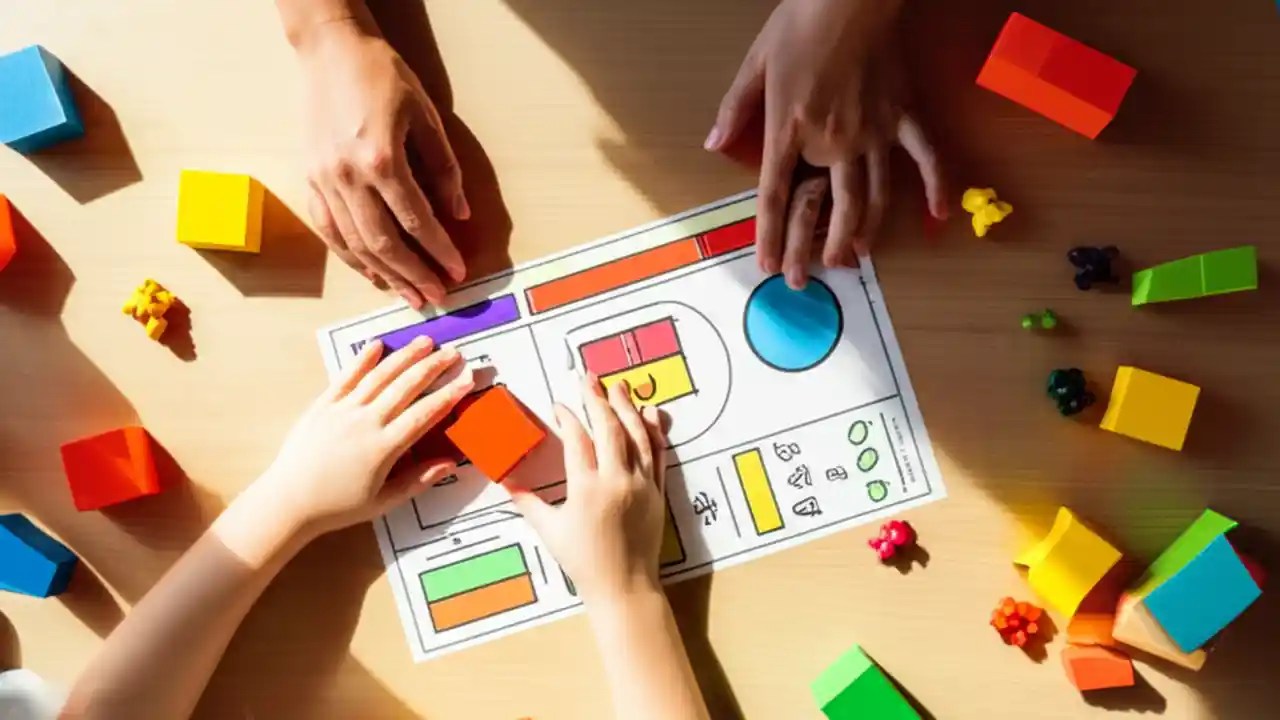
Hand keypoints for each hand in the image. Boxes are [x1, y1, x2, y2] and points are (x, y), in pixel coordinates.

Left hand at [260, 337, 474, 536]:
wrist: (289, 501)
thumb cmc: (338, 506)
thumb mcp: (383, 502)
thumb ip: (418, 481)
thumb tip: (450, 463)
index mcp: (384, 448)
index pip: (424, 414)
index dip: (448, 395)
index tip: (467, 379)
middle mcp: (366, 422)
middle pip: (406, 387)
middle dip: (432, 367)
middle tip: (453, 352)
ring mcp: (343, 410)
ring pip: (380, 376)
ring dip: (404, 356)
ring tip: (425, 341)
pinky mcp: (323, 405)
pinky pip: (346, 377)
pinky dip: (363, 359)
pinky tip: (378, 344)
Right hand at [298, 20, 468, 307]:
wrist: (330, 51)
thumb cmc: (383, 77)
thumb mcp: (426, 116)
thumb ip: (444, 169)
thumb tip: (459, 213)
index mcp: (381, 159)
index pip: (416, 220)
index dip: (439, 250)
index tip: (457, 272)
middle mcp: (348, 176)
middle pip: (383, 242)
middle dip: (412, 274)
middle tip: (435, 297)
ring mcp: (324, 180)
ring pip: (354, 242)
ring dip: (383, 274)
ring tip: (408, 295)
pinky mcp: (309, 178)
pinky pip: (329, 229)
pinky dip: (350, 256)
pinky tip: (371, 272)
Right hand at [511, 377, 668, 603]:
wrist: (624, 587)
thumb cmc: (583, 562)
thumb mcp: (550, 531)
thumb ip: (527, 502)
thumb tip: (505, 481)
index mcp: (587, 488)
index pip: (578, 439)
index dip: (568, 417)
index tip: (560, 406)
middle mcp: (617, 481)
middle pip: (609, 428)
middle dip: (597, 399)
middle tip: (588, 378)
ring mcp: (641, 485)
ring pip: (637, 435)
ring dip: (627, 407)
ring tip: (618, 387)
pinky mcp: (657, 492)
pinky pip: (658, 454)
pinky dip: (654, 431)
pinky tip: (649, 412)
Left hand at [706, 0, 947, 288]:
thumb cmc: (799, 24)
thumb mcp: (754, 64)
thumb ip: (734, 109)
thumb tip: (712, 144)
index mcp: (789, 130)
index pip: (775, 195)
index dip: (769, 235)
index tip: (767, 264)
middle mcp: (833, 141)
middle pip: (829, 209)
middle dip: (822, 247)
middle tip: (819, 272)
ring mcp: (873, 132)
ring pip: (872, 195)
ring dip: (864, 231)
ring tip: (856, 257)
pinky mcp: (903, 116)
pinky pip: (924, 157)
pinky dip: (935, 187)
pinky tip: (938, 216)